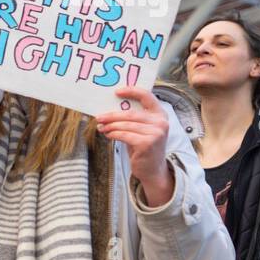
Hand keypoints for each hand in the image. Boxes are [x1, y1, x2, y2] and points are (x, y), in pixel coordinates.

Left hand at [96, 86, 173, 207]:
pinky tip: (108, 134)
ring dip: (110, 126)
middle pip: (131, 113)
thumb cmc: (143, 147)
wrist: (152, 169)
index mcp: (160, 114)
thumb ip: (132, 119)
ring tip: (101, 127)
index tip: (117, 91)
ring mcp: (156, 133)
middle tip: (99, 117)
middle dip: (112, 115)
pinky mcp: (148, 143)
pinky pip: (125, 135)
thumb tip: (109, 110)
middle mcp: (161, 122)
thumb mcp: (141, 129)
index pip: (147, 96)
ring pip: (126, 125)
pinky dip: (114, 134)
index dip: (132, 91)